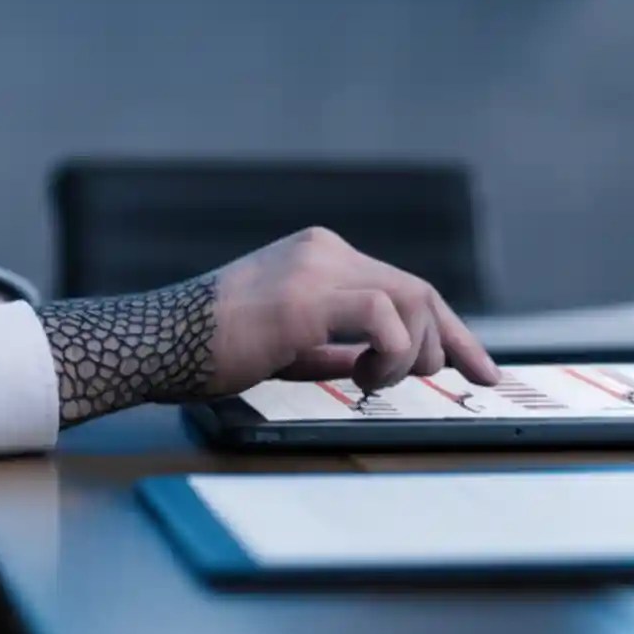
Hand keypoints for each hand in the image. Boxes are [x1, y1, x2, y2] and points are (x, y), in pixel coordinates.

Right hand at [37, 226, 498, 425]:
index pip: (403, 286)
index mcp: (320, 256)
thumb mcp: (287, 347)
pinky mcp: (308, 295)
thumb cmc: (210, 349)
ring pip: (412, 301)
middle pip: (420, 290)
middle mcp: (325, 251)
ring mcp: (317, 267)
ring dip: (412, 354)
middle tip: (467, 378)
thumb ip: (333, 350)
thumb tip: (374, 368)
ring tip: (377, 382)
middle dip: (453, 341)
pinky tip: (362, 377)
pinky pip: (384, 319)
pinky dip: (389, 354)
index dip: (446, 329)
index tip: (474, 363)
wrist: (158, 343)